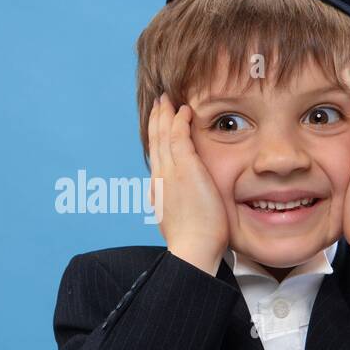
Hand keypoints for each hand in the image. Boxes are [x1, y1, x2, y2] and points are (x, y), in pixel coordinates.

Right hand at [148, 94, 228, 273]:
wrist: (193, 249)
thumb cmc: (194, 242)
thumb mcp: (181, 220)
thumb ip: (179, 206)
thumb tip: (179, 204)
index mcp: (159, 190)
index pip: (156, 156)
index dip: (156, 137)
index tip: (159, 124)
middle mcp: (160, 178)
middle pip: (155, 141)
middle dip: (156, 120)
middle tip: (159, 103)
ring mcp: (171, 172)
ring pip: (163, 135)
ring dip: (165, 115)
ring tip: (168, 100)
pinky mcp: (185, 169)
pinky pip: (179, 137)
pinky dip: (179, 121)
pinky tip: (184, 110)